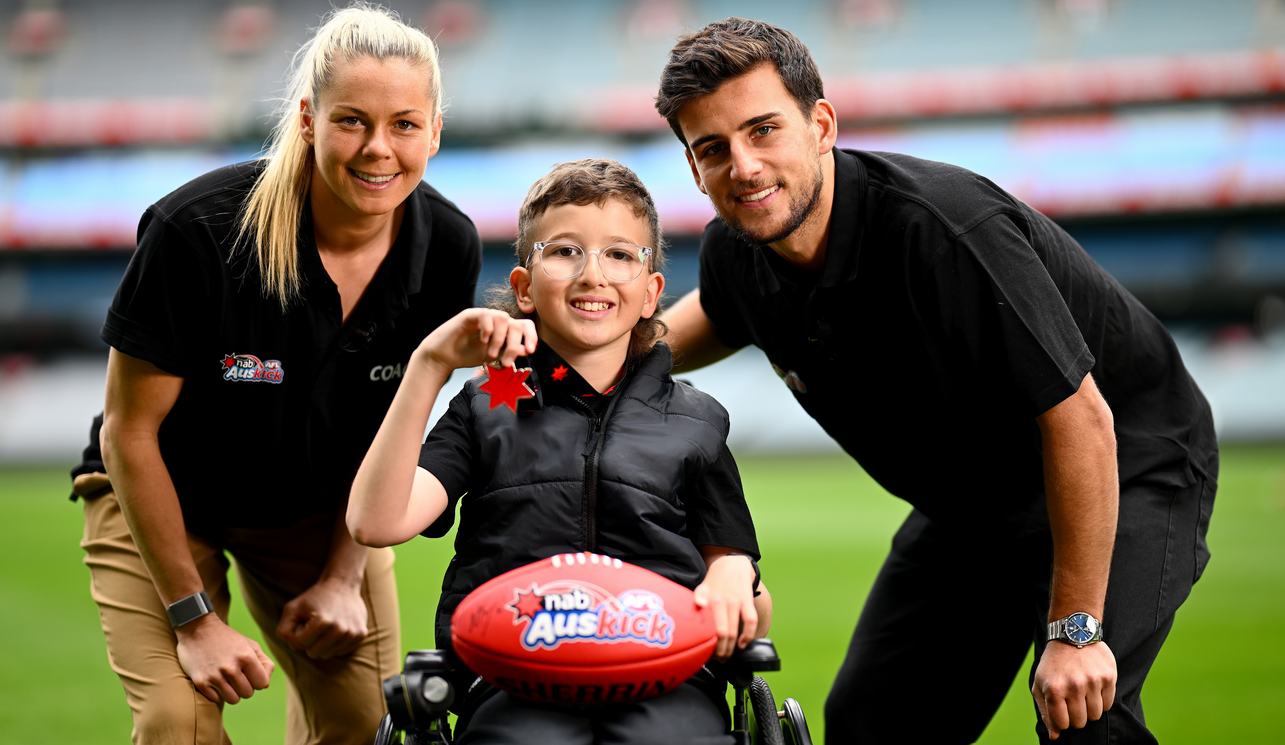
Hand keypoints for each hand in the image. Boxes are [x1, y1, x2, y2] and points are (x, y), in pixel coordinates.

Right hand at [175, 613, 273, 703]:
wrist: (197, 629)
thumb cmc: (228, 639)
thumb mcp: (250, 645)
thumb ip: (264, 663)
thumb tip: (265, 684)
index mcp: (247, 657)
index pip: (262, 684)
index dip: (258, 680)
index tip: (250, 674)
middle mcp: (231, 668)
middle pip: (247, 693)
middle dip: (244, 686)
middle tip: (237, 676)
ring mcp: (215, 676)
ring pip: (233, 700)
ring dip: (232, 692)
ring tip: (227, 680)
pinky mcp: (200, 682)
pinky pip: (216, 699)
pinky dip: (217, 693)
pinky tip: (215, 680)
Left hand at [276, 577, 367, 659]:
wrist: (342, 584)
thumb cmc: (315, 597)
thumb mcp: (293, 608)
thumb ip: (284, 629)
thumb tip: (293, 647)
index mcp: (321, 621)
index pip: (301, 644)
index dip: (298, 635)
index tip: (303, 623)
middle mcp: (339, 628)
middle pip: (314, 653)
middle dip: (310, 643)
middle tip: (314, 628)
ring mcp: (352, 632)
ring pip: (328, 655)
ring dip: (323, 645)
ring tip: (325, 629)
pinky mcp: (361, 634)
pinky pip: (342, 652)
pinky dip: (336, 645)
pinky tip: (337, 631)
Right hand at [416, 308, 537, 373]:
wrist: (444, 356)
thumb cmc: (468, 355)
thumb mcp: (493, 357)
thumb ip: (509, 352)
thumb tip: (526, 349)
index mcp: (505, 330)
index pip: (525, 326)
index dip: (531, 336)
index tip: (531, 350)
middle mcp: (496, 321)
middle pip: (516, 323)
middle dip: (515, 344)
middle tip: (506, 361)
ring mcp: (484, 316)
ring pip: (503, 317)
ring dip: (500, 339)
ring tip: (491, 353)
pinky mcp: (470, 315)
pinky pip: (485, 315)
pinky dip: (488, 329)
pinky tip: (483, 340)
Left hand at [694, 554, 757, 660]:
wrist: (732, 564)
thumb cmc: (714, 582)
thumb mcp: (700, 589)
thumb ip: (696, 602)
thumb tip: (695, 612)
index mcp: (707, 600)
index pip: (706, 629)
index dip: (707, 645)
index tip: (706, 654)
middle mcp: (720, 601)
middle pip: (721, 634)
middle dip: (720, 651)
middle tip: (718, 659)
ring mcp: (735, 601)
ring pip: (734, 631)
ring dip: (732, 648)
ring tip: (728, 655)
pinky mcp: (747, 601)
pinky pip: (751, 620)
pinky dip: (748, 635)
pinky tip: (743, 643)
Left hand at [1032, 641, 1116, 738]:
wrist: (1073, 634)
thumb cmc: (1054, 664)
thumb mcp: (1040, 684)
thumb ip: (1046, 711)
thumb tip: (1055, 736)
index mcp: (1054, 689)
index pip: (1063, 724)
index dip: (1063, 722)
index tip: (1062, 712)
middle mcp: (1074, 686)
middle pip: (1081, 722)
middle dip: (1076, 717)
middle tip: (1073, 703)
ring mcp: (1092, 681)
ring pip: (1096, 715)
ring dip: (1089, 709)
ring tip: (1083, 694)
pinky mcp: (1108, 677)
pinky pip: (1108, 705)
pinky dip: (1101, 701)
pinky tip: (1093, 688)